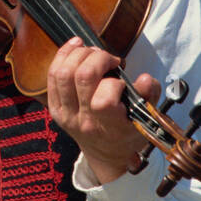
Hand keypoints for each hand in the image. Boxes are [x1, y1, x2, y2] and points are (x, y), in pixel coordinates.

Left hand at [46, 37, 159, 184]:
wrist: (105, 153)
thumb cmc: (127, 132)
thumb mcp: (146, 118)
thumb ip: (149, 96)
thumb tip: (145, 78)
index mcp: (108, 126)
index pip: (103, 100)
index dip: (114, 83)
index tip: (122, 82)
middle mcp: (83, 120)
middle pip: (82, 77)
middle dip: (98, 58)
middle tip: (109, 59)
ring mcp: (65, 114)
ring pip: (63, 73)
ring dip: (79, 54)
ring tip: (93, 52)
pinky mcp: (54, 107)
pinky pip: (52, 75)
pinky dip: (63, 55)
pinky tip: (76, 47)